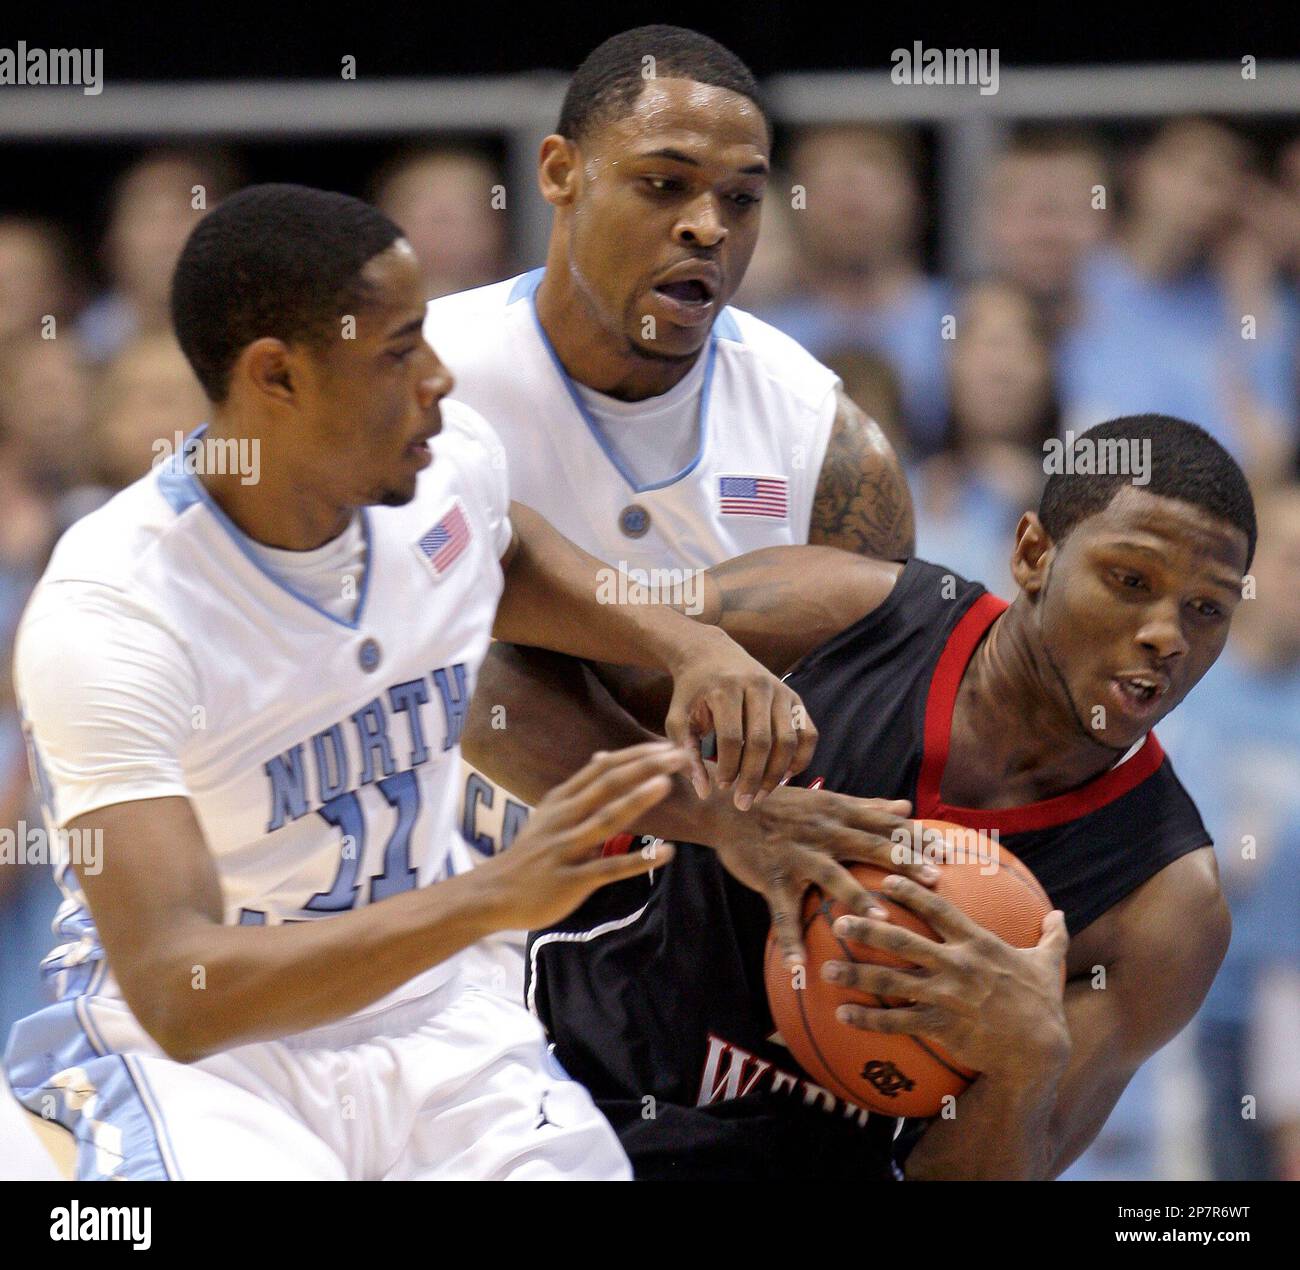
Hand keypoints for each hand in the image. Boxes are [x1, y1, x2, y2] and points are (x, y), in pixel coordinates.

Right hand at [473, 741, 686, 930]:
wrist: (495, 893)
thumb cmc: (530, 852)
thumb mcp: (550, 812)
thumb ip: (580, 787)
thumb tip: (603, 756)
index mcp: (562, 800)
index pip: (603, 769)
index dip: (635, 755)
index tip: (666, 745)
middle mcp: (565, 817)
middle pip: (607, 785)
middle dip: (644, 767)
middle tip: (678, 754)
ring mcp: (568, 848)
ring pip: (606, 820)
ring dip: (636, 801)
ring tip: (666, 785)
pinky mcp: (572, 879)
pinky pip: (609, 868)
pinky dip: (638, 860)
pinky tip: (666, 852)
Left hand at [663, 625, 816, 808]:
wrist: (710, 653)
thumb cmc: (691, 692)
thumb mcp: (678, 718)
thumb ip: (687, 754)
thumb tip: (705, 793)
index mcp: (725, 688)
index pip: (731, 738)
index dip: (727, 767)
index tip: (720, 787)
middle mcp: (757, 685)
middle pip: (762, 741)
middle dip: (753, 777)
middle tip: (744, 802)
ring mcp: (780, 690)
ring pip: (788, 740)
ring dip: (776, 774)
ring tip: (761, 794)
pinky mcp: (794, 697)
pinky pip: (807, 732)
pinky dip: (801, 758)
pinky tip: (785, 777)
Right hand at [704, 783, 930, 966]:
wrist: (727, 807)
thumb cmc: (780, 806)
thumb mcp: (825, 801)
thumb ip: (866, 806)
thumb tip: (905, 806)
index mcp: (839, 813)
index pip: (885, 823)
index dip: (917, 836)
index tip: (948, 851)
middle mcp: (823, 831)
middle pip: (870, 846)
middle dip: (903, 863)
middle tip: (934, 882)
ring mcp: (798, 855)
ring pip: (833, 878)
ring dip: (857, 900)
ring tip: (882, 924)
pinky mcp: (773, 877)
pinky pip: (783, 914)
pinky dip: (789, 942)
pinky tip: (799, 971)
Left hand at [826, 875, 1070, 1076]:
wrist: (1039, 1053)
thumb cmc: (1043, 1006)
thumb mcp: (1048, 964)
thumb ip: (1051, 936)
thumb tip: (1061, 913)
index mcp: (978, 943)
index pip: (938, 909)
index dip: (909, 891)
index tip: (882, 877)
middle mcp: (957, 965)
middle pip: (904, 940)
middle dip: (868, 927)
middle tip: (837, 917)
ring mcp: (946, 996)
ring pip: (892, 980)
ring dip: (856, 973)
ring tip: (825, 968)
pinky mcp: (939, 1026)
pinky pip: (896, 1021)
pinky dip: (867, 1017)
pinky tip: (842, 1013)